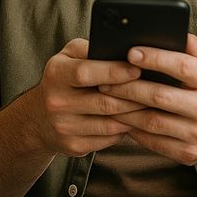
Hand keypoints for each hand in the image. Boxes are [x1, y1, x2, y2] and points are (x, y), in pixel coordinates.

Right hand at [29, 38, 145, 156]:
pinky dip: (125, 130)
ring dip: (134, 115)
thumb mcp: (70, 56)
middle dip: (133, 96)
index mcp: (55, 74)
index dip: (114, 72)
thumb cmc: (64, 79)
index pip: (86, 73)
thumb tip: (124, 52)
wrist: (40, 117)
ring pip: (111, 124)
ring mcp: (64, 127)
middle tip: (156, 90)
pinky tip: (134, 121)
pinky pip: (109, 139)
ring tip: (150, 105)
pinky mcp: (73, 146)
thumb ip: (92, 50)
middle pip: (104, 102)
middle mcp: (56, 102)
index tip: (138, 69)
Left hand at [99, 34, 196, 164]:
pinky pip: (152, 141)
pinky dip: (132, 128)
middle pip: (160, 96)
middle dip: (128, 87)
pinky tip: (119, 117)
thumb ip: (192, 45)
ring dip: (124, 109)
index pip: (182, 66)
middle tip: (105, 80)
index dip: (154, 58)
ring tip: (106, 97)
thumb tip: (170, 30)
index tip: (130, 52)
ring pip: (152, 121)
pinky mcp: (187, 153)